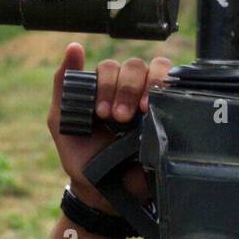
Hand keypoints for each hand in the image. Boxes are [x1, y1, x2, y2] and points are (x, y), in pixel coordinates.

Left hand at [47, 43, 172, 215]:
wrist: (104, 192)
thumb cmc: (82, 157)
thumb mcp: (62, 120)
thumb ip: (63, 85)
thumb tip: (73, 47)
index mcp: (105, 88)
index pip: (111, 67)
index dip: (106, 83)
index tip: (101, 112)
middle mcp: (130, 90)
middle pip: (134, 66)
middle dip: (124, 88)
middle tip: (118, 118)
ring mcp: (152, 99)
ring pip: (156, 69)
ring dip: (146, 86)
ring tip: (138, 114)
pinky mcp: (172, 111)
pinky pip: (177, 84)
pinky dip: (167, 85)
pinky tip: (155, 105)